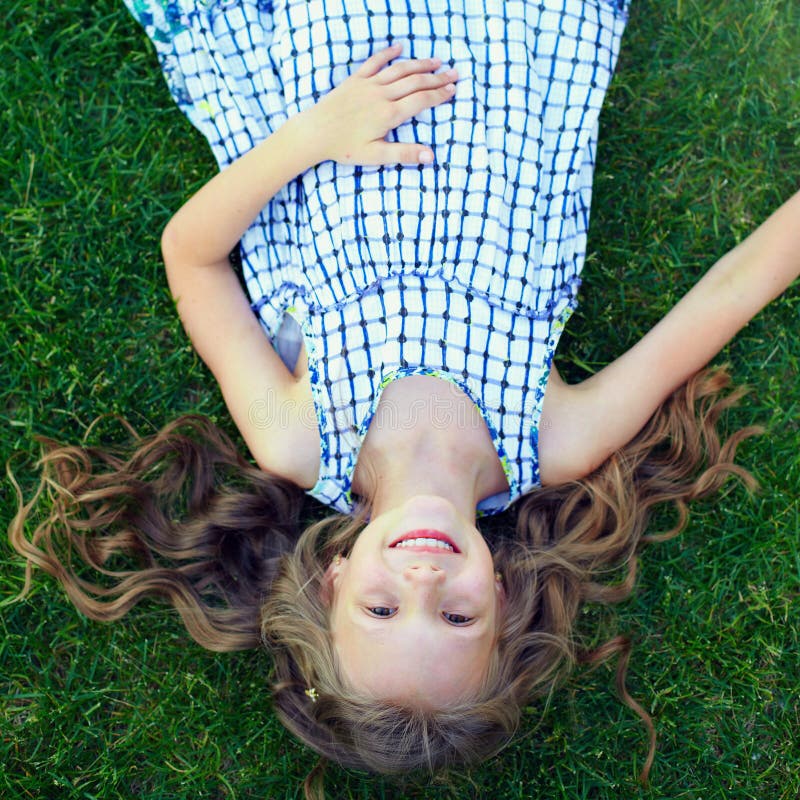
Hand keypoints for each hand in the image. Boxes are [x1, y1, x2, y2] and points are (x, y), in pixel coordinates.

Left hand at [305, 43, 457, 165]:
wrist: (314, 132)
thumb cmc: (344, 147)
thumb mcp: (375, 156)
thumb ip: (403, 154)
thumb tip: (430, 156)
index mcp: (388, 114)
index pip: (421, 100)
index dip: (440, 95)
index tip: (454, 91)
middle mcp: (381, 95)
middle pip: (415, 82)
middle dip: (437, 78)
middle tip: (454, 74)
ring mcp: (368, 84)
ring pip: (400, 69)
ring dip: (420, 64)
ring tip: (436, 62)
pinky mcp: (355, 80)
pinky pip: (375, 62)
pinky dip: (388, 53)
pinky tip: (399, 48)